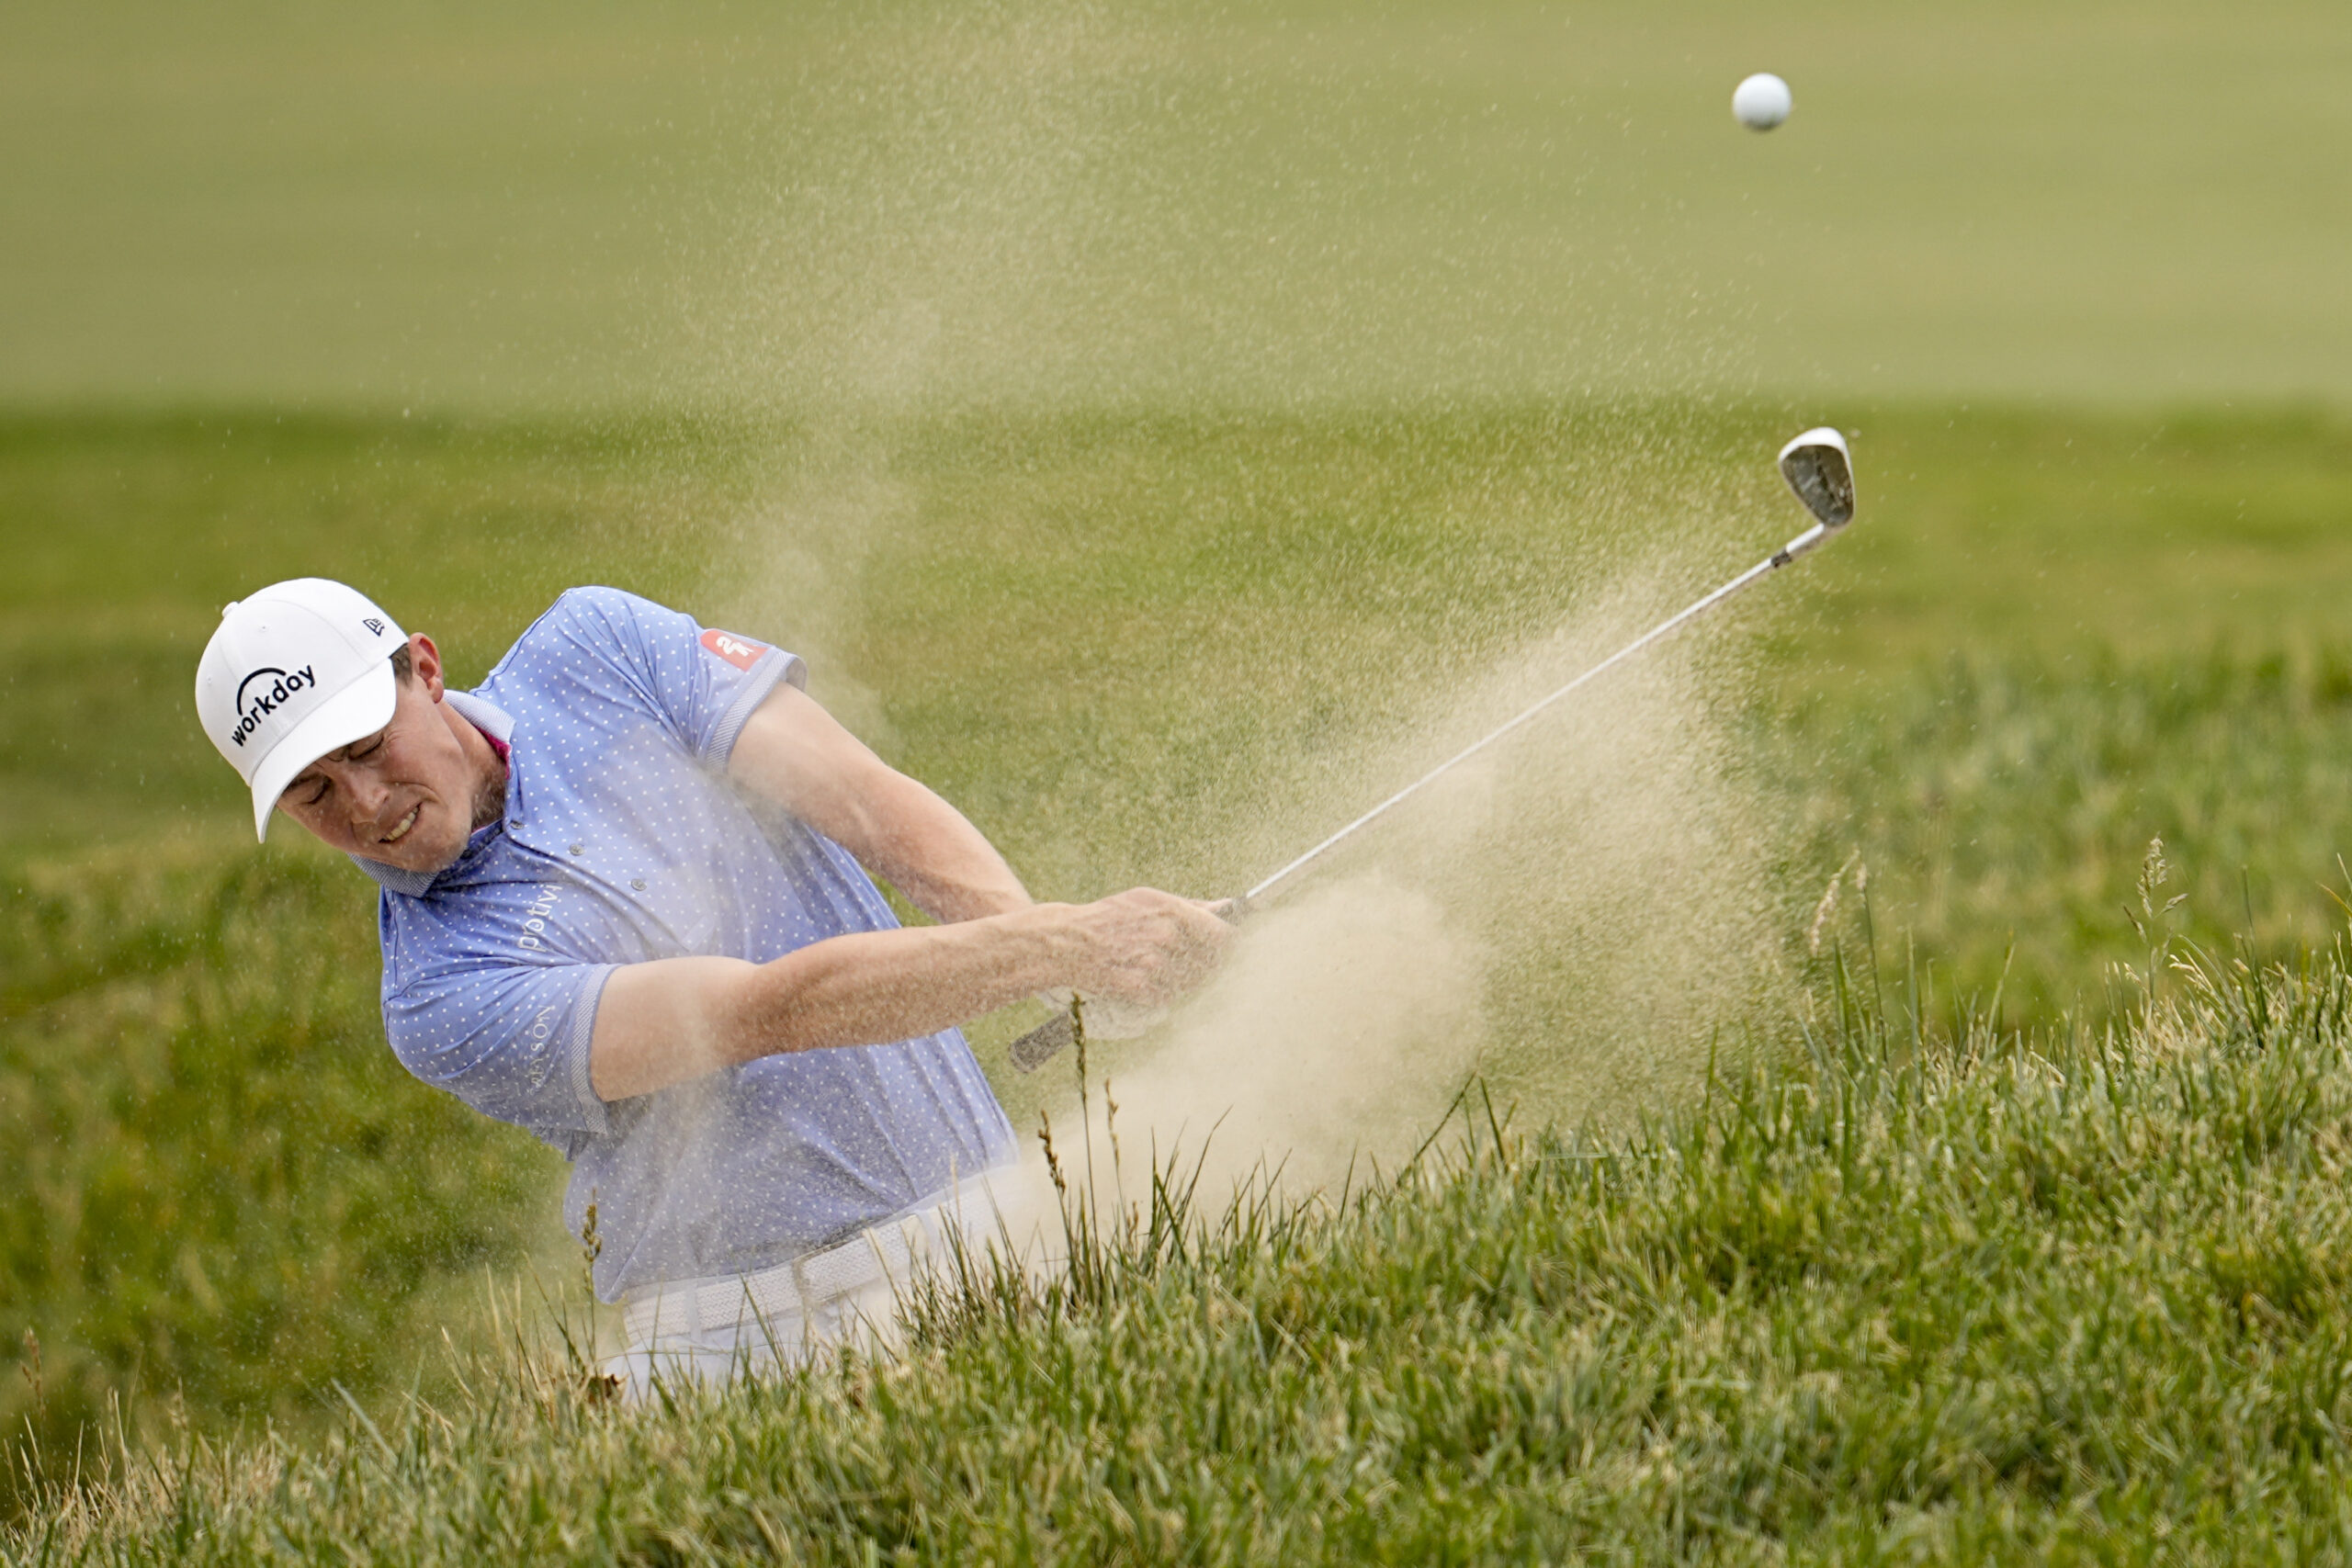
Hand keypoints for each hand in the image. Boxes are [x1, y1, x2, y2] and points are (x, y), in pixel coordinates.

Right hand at [1049, 888, 1232, 1019]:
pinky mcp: (1140, 987)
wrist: (1065, 942)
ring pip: (1189, 983)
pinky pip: (1167, 997)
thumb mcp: (1147, 900)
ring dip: (1177, 980)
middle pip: (1210, 963)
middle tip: (1179, 960)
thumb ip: (1191, 906)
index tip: (1226, 947)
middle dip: (1202, 964)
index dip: (1228, 944)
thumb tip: (1226, 907)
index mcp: (1171, 910)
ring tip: (1152, 967)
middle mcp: (1166, 935)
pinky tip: (1139, 979)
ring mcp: (1153, 963)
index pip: (1223, 934)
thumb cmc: (1108, 918)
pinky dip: (1157, 993)